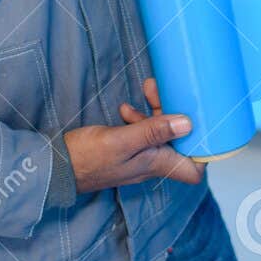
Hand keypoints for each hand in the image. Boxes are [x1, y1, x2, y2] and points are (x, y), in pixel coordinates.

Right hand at [63, 78, 204, 190]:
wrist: (56, 165)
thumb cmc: (86, 159)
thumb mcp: (122, 140)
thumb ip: (154, 131)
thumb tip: (188, 123)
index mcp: (156, 164)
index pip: (194, 170)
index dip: (204, 149)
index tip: (201, 122)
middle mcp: (151, 163)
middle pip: (178, 141)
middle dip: (175, 114)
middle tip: (162, 92)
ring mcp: (139, 157)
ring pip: (160, 133)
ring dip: (156, 112)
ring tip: (146, 91)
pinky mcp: (126, 149)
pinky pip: (142, 132)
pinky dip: (139, 118)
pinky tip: (127, 109)